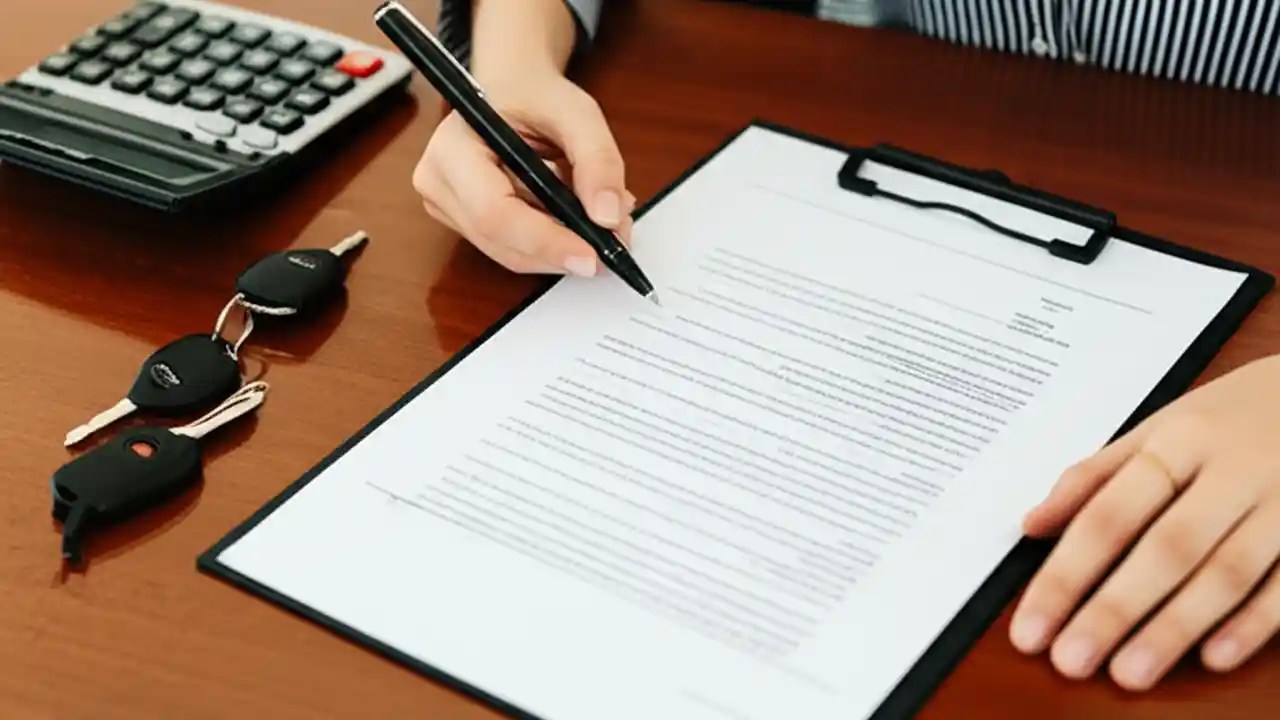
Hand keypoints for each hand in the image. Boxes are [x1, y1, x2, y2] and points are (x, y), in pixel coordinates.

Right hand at [413, 72, 634, 275]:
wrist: (512, 89)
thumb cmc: (535, 95)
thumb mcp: (577, 112)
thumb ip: (598, 160)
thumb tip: (608, 217)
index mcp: (453, 148)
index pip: (494, 213)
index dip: (546, 241)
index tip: (593, 255)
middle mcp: (439, 182)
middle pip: (502, 242)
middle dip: (561, 251)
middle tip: (615, 244)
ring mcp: (447, 207)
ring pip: (510, 254)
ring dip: (560, 251)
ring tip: (601, 226)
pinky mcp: (465, 223)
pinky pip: (512, 249)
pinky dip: (551, 244)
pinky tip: (575, 222)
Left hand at [1012, 355, 1279, 689]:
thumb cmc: (1231, 417)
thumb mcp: (1161, 427)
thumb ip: (1095, 476)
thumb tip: (1031, 524)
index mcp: (1177, 441)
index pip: (1109, 514)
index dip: (1066, 574)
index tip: (1031, 627)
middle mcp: (1231, 470)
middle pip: (1166, 547)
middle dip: (1114, 609)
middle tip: (1070, 661)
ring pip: (1227, 570)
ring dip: (1175, 626)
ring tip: (1128, 673)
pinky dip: (1254, 622)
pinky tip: (1214, 657)